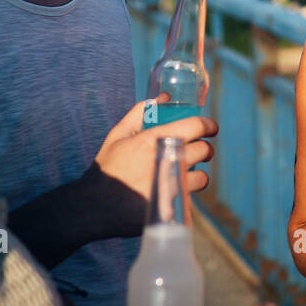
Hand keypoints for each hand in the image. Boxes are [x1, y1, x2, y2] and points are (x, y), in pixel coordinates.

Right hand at [83, 97, 217, 235]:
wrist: (94, 207)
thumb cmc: (107, 169)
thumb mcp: (117, 135)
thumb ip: (139, 113)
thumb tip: (163, 98)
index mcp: (154, 140)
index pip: (195, 126)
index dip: (209, 125)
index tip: (211, 128)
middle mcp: (166, 161)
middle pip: (204, 151)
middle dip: (205, 149)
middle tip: (198, 151)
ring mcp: (170, 187)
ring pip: (202, 177)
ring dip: (198, 174)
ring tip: (186, 173)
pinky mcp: (172, 208)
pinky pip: (191, 198)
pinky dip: (187, 194)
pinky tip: (175, 191)